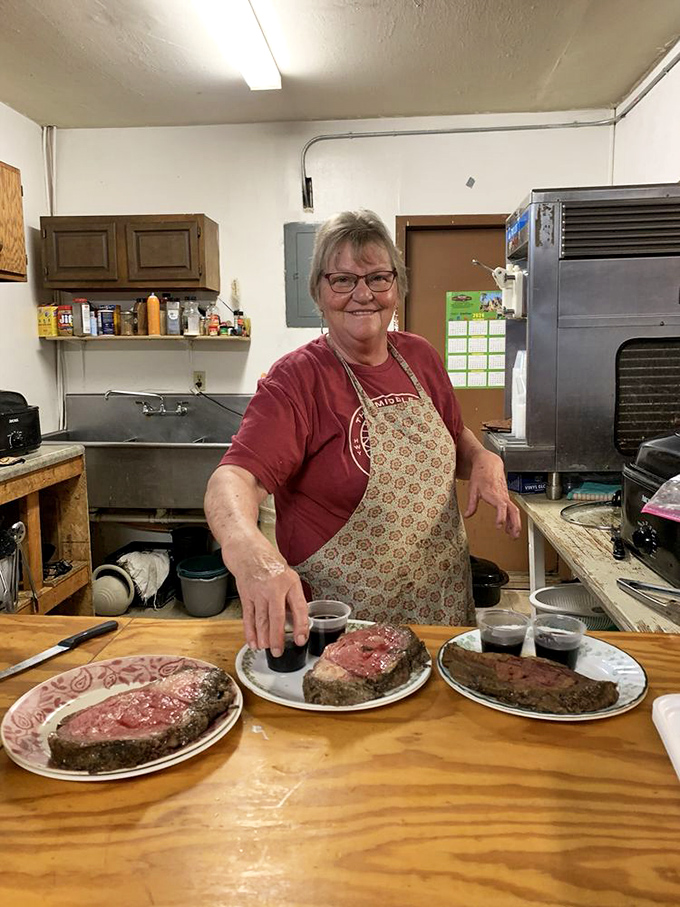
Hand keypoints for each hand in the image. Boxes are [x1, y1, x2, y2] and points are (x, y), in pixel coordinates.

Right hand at [229, 540, 308, 655]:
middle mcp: (274, 587)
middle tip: (279, 652)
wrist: (247, 550)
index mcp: (290, 582)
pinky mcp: (246, 595)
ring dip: (263, 637)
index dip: (301, 625)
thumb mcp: (288, 574)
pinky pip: (248, 617)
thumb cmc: (269, 561)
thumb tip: (296, 618)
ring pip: (261, 619)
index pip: (298, 607)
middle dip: (277, 637)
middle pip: (276, 617)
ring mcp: (258, 592)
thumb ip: (291, 594)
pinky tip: (253, 641)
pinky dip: (250, 631)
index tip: (301, 639)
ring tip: (267, 649)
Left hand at [463, 449, 521, 538]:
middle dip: (515, 524)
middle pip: (513, 510)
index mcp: (493, 493)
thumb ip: (471, 504)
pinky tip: (510, 527)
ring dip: (515, 523)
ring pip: (515, 510)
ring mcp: (505, 496)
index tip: (499, 525)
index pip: (501, 506)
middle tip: (513, 535)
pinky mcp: (506, 497)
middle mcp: (502, 495)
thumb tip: (467, 515)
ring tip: (513, 535)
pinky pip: (512, 509)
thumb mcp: (472, 489)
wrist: (489, 463)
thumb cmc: (481, 474)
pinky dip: (512, 519)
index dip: (501, 516)